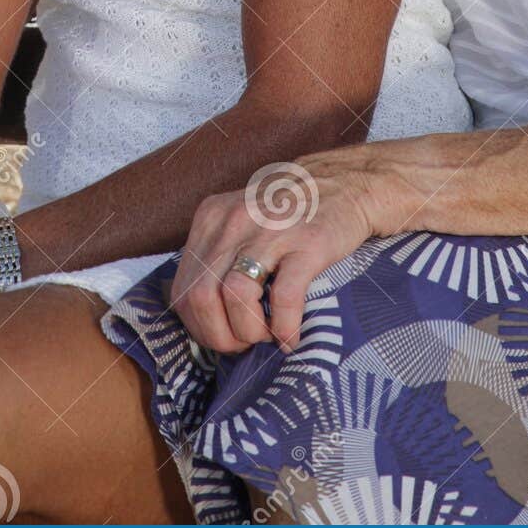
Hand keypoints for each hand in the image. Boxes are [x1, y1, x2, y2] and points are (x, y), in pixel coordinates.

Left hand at [171, 155, 387, 354]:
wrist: (344, 183)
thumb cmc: (287, 213)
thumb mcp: (238, 221)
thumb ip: (217, 257)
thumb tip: (203, 317)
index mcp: (210, 218)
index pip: (183, 289)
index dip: (199, 326)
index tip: (221, 335)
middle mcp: (234, 221)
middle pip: (202, 296)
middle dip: (220, 335)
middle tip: (243, 344)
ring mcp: (270, 231)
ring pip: (236, 297)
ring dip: (249, 332)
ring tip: (267, 337)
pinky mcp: (307, 244)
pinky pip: (284, 297)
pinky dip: (284, 328)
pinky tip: (291, 337)